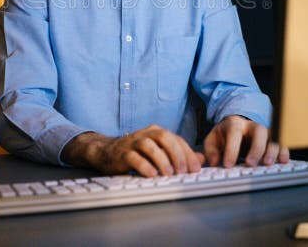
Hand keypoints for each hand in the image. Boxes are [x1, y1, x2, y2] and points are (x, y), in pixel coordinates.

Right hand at [61, 125, 203, 176]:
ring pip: (149, 146)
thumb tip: (201, 159)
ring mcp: (132, 142)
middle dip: (177, 154)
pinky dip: (144, 166)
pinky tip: (152, 175)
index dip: (187, 153)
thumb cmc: (136, 153)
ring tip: (169, 174)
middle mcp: (145, 134)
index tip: (195, 168)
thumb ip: (179, 154)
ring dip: (162, 160)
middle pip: (164, 138)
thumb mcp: (159, 151)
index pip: (176, 139)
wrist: (106, 152)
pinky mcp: (121, 153)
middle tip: (183, 171)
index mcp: (156, 131)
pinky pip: (134, 157)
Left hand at [203, 115, 288, 167]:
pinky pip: (282, 143)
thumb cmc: (226, 134)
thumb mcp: (213, 139)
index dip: (232, 149)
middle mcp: (252, 125)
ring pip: (273, 136)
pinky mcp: (274, 138)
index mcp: (235, 123)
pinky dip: (284, 151)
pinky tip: (283, 161)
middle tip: (250, 163)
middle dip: (255, 148)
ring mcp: (265, 131)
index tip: (228, 165)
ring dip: (272, 150)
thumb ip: (211, 150)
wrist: (239, 124)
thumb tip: (214, 162)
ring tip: (268, 164)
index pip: (234, 133)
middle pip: (259, 131)